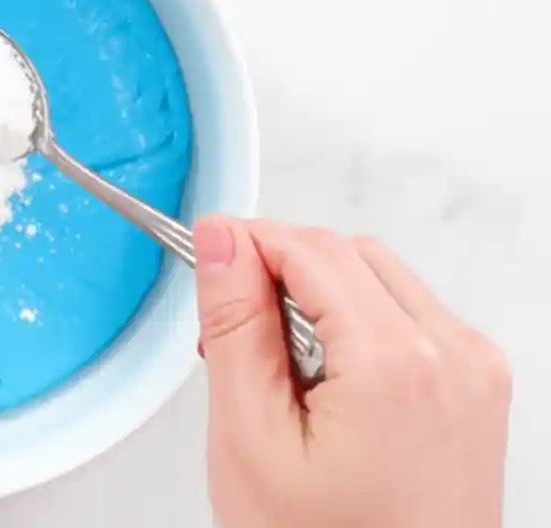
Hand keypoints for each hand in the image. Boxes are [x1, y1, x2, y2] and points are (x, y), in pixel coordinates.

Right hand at [195, 218, 510, 527]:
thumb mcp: (251, 440)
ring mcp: (474, 370)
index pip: (309, 248)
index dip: (245, 243)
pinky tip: (325, 388)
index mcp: (395, 362)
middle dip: (279, 273)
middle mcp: (451, 354)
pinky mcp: (477, 386)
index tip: (204, 260)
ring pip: (378, 277)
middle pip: (347, 253)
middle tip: (231, 338)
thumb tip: (222, 241)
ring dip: (318, 298)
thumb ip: (236, 327)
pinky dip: (357, 327)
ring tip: (278, 376)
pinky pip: (409, 316)